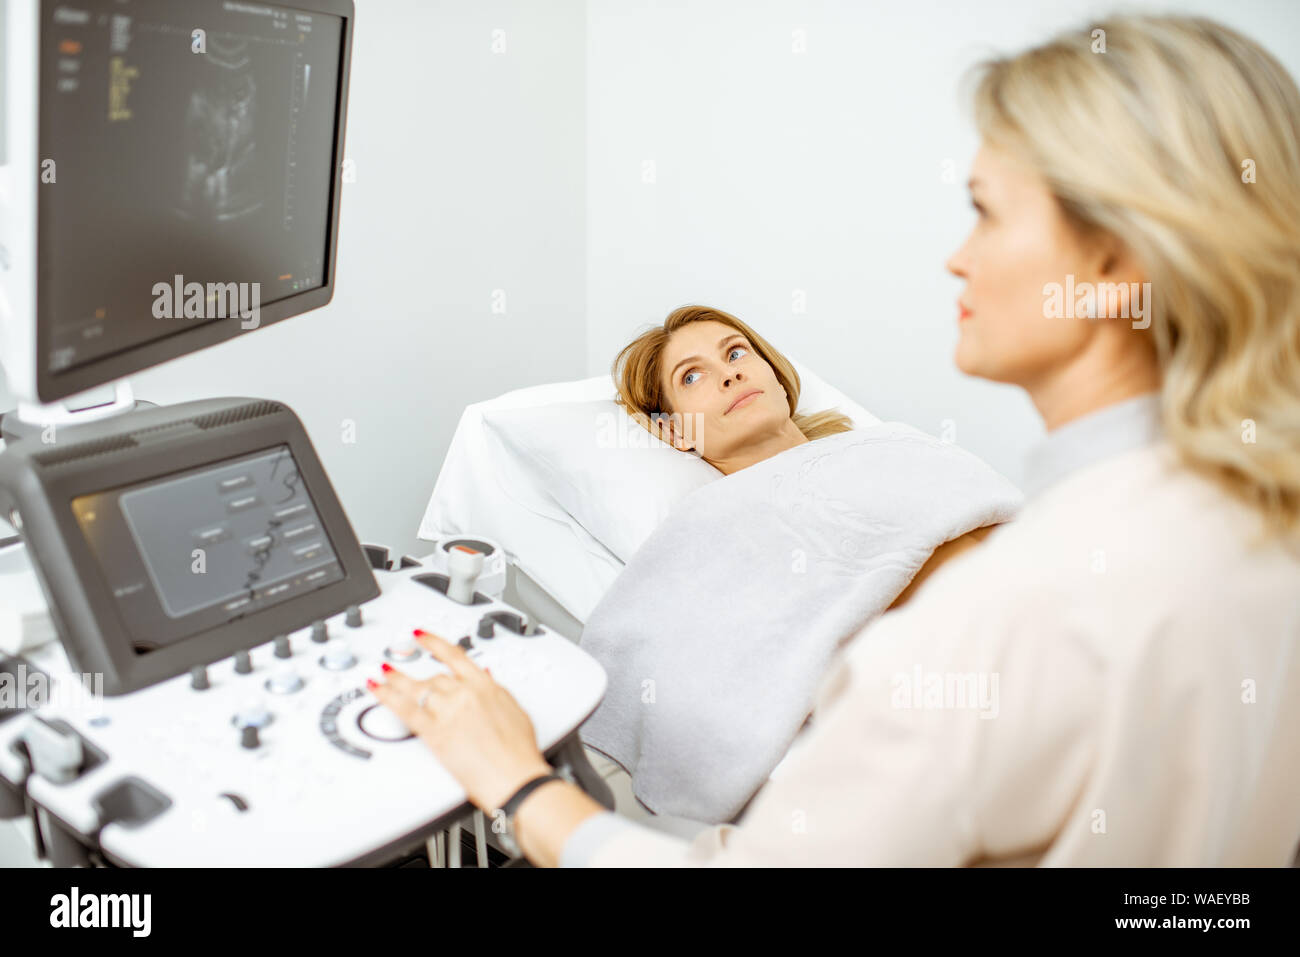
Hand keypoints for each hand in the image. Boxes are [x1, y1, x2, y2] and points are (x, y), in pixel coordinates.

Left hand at [367, 629, 552, 810]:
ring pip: (415, 689)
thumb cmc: (520, 752)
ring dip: (395, 680)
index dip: (433, 643)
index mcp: (485, 685)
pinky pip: (405, 709)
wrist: (515, 777)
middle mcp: (464, 693)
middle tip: (399, 672)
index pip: (453, 655)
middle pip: (434, 677)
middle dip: (418, 677)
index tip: (420, 636)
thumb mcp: (515, 711)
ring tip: (380, 674)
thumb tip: (486, 679)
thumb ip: (496, 692)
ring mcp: (448, 712)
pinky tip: (376, 689)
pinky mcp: (435, 733)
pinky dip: (387, 696)